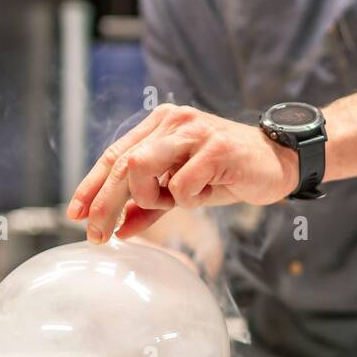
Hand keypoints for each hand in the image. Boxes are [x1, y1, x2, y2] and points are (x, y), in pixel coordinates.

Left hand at [65, 104, 296, 242]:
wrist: (279, 163)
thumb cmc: (229, 172)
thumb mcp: (184, 190)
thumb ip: (150, 205)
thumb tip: (118, 229)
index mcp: (161, 124)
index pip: (114, 154)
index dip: (91, 186)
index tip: (76, 214)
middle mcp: (174, 121)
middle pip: (121, 164)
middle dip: (105, 205)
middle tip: (99, 235)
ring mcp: (194, 131)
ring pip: (141, 169)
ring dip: (152, 198)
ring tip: (177, 199)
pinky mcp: (216, 148)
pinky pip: (181, 186)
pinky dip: (189, 199)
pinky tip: (209, 190)